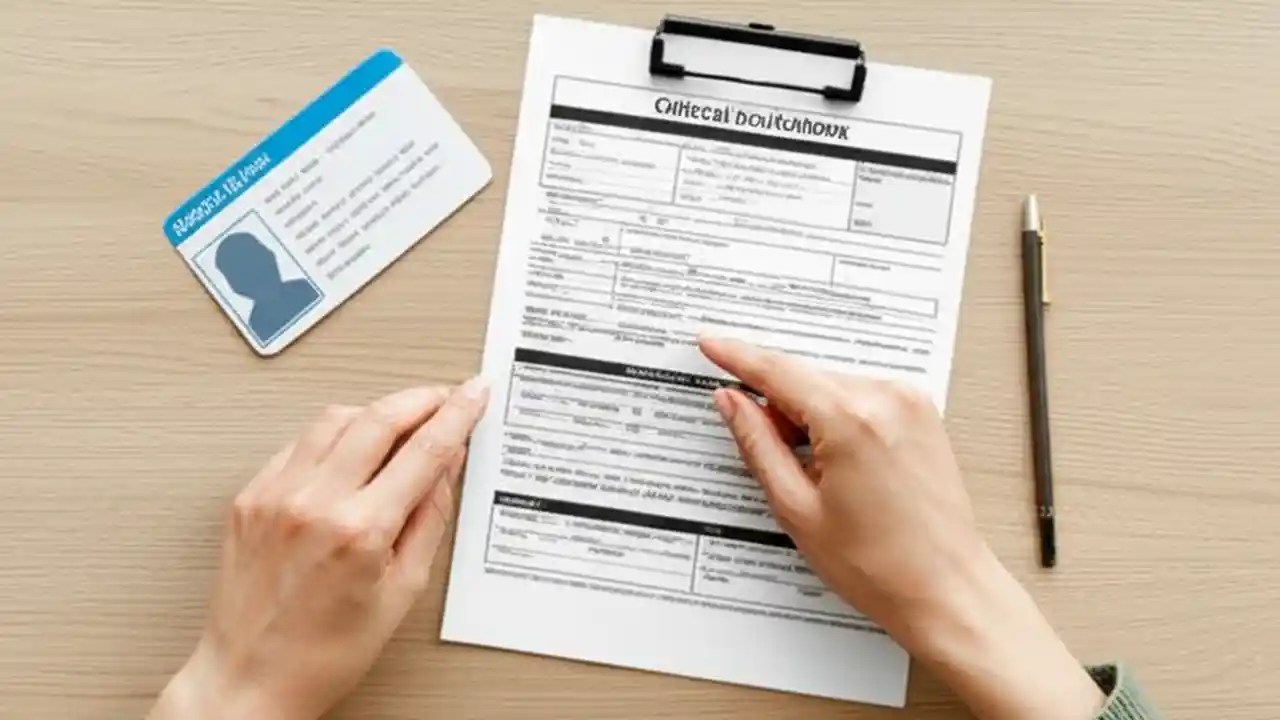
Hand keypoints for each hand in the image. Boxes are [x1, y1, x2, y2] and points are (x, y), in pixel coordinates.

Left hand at [150, 379, 489, 719]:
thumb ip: (428, 519)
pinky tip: (350, 450)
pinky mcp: (250, 496)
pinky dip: (333, 435)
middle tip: (444, 397)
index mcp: (359, 531)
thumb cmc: (323, 652)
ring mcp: (275, 495)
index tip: (474, 394)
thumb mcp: (402, 590)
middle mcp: (313, 503)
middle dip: (421, 398)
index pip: (424, 450)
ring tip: (400, 423)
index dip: (457, 413)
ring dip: (375, 410)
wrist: (250, 678)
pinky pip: (299, 443)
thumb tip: (446, 467)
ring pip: (335, 418)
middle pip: (379, 417)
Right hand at [700, 337, 1101, 719]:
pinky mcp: (922, 413)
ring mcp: (911, 403)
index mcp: (852, 419)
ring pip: (831, 389)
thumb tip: (732, 403)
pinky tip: (842, 467)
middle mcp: (887, 399)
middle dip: (778, 408)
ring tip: (820, 479)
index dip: (736, 357)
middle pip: (805, 379)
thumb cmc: (882, 566)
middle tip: (776, 463)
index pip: (777, 371)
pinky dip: (839, 421)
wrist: (947, 590)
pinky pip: (861, 399)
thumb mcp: (797, 508)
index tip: (710, 344)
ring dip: (810, 418)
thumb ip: (758, 444)